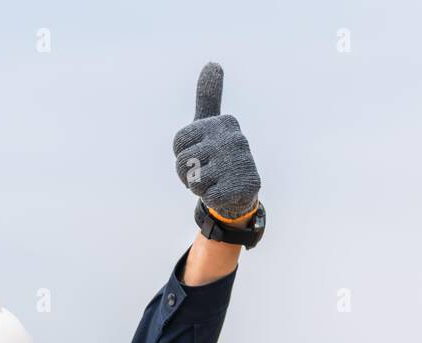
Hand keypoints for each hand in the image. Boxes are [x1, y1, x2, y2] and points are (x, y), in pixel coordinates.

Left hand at [172, 62, 260, 220]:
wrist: (242, 191)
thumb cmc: (220, 156)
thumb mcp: (210, 125)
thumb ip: (208, 97)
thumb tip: (213, 63)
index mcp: (224, 122)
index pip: (179, 142)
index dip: (182, 155)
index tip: (199, 156)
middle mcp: (234, 138)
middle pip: (182, 162)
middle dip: (187, 174)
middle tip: (205, 173)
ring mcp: (239, 162)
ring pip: (193, 180)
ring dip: (199, 187)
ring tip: (214, 181)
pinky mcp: (242, 186)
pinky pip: (208, 196)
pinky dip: (212, 199)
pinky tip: (224, 192)